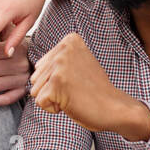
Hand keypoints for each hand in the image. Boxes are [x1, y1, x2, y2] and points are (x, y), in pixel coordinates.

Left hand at [30, 33, 149, 140]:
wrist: (114, 107)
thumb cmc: (94, 90)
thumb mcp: (76, 64)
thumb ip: (57, 60)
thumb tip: (35, 67)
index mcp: (69, 40)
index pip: (41, 66)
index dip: (56, 79)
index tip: (77, 79)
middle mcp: (64, 49)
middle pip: (35, 77)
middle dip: (51, 89)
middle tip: (75, 89)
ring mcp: (60, 66)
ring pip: (35, 90)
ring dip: (52, 98)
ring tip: (74, 94)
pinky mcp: (57, 83)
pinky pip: (40, 102)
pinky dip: (53, 108)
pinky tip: (71, 103)